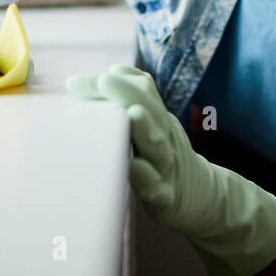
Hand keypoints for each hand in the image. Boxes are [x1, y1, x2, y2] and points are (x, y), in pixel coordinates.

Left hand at [66, 63, 275, 275]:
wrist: (200, 194)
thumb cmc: (159, 155)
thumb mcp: (150, 123)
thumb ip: (124, 101)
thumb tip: (89, 78)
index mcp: (157, 117)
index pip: (142, 88)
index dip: (116, 81)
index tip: (76, 82)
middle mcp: (163, 136)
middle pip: (152, 109)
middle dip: (128, 92)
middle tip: (104, 81)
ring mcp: (166, 167)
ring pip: (157, 145)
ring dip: (145, 128)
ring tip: (132, 114)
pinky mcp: (166, 197)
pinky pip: (158, 188)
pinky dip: (147, 178)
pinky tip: (135, 168)